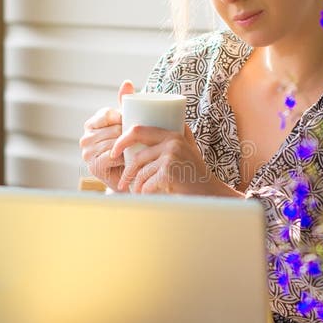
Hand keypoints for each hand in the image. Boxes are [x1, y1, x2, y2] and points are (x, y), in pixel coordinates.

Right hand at [79, 80, 133, 190]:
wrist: (130, 179)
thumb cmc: (130, 150)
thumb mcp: (127, 124)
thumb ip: (125, 104)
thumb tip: (127, 82)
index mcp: (92, 124)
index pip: (108, 114)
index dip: (123, 119)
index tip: (130, 126)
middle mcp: (85, 138)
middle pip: (114, 128)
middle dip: (128, 135)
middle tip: (137, 144)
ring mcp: (87, 152)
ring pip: (114, 142)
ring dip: (128, 148)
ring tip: (134, 153)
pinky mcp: (93, 166)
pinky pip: (112, 155)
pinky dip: (124, 159)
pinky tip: (128, 162)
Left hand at [110, 122, 238, 196]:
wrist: (208, 191)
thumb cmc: (193, 172)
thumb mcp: (186, 148)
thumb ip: (172, 136)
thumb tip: (143, 127)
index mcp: (172, 133)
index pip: (138, 130)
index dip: (122, 141)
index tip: (114, 152)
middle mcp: (172, 142)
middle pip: (138, 156)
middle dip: (127, 171)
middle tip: (122, 183)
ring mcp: (171, 156)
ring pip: (142, 172)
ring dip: (137, 185)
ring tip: (137, 192)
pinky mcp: (169, 172)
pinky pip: (148, 182)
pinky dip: (145, 192)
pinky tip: (147, 195)